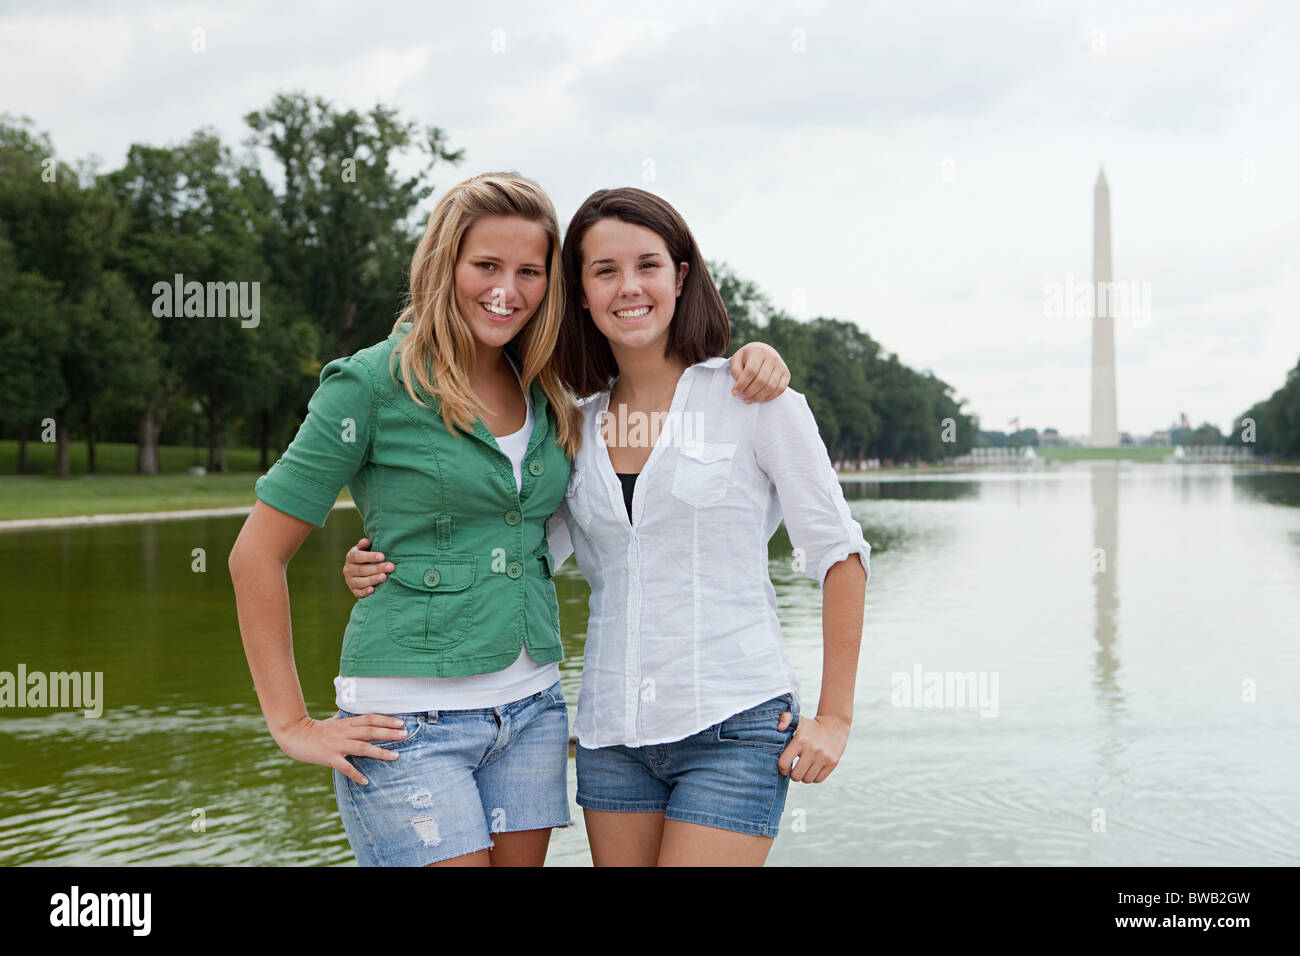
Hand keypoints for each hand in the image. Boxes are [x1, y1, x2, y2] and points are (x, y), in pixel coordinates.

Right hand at [272, 711, 408, 785]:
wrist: (295, 736)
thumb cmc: (316, 729)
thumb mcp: (334, 721)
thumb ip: (347, 720)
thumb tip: (359, 716)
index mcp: (346, 723)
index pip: (370, 718)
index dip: (386, 719)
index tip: (400, 722)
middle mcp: (344, 732)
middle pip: (370, 731)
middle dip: (389, 733)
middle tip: (404, 735)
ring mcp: (337, 745)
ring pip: (362, 748)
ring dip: (380, 752)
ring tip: (395, 756)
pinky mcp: (329, 758)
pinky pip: (345, 767)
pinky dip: (356, 774)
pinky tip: (365, 781)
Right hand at [344, 537, 393, 597]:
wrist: (361, 572)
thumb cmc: (367, 557)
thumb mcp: (365, 549)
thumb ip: (365, 545)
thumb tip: (366, 541)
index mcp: (351, 557)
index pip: (357, 556)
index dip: (370, 556)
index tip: (382, 556)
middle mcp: (348, 569)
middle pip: (361, 569)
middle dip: (377, 568)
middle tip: (390, 567)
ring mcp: (350, 581)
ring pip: (360, 581)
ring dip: (373, 579)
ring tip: (384, 577)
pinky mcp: (354, 591)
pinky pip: (358, 593)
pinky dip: (365, 592)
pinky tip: (373, 590)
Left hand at [729, 342, 789, 401]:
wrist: (763, 351)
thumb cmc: (746, 358)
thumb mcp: (736, 360)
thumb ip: (735, 371)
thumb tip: (740, 385)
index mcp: (758, 352)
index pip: (751, 371)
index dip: (742, 384)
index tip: (734, 392)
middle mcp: (772, 357)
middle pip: (761, 380)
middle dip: (749, 392)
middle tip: (741, 397)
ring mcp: (781, 366)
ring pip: (771, 386)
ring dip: (758, 397)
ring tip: (748, 399)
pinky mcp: (786, 374)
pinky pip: (780, 389)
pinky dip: (769, 397)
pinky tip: (759, 398)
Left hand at [777, 712, 849, 783]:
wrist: (834, 724)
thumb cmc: (810, 725)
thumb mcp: (797, 719)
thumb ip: (784, 719)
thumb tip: (779, 728)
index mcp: (800, 740)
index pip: (784, 763)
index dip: (782, 768)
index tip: (785, 766)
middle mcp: (812, 750)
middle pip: (796, 776)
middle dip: (793, 774)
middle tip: (794, 769)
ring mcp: (824, 757)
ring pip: (807, 780)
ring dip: (804, 776)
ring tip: (804, 768)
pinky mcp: (832, 763)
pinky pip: (818, 780)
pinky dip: (814, 777)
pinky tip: (813, 769)